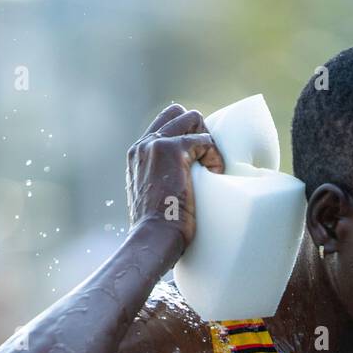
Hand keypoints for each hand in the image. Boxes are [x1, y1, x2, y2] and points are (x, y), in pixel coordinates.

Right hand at [125, 104, 224, 262]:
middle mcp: (144, 145)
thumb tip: (181, 188)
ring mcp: (157, 145)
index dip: (187, 137)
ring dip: (208, 142)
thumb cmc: (157, 232)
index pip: (164, 125)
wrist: (152, 238)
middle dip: (199, 132)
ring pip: (193, 119)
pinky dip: (214, 156)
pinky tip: (214, 176)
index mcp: (137, 155)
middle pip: (179, 114)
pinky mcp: (173, 150)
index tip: (198, 163)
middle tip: (207, 162)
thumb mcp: (153, 201)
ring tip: (211, 170)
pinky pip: (204, 140)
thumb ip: (160, 184)